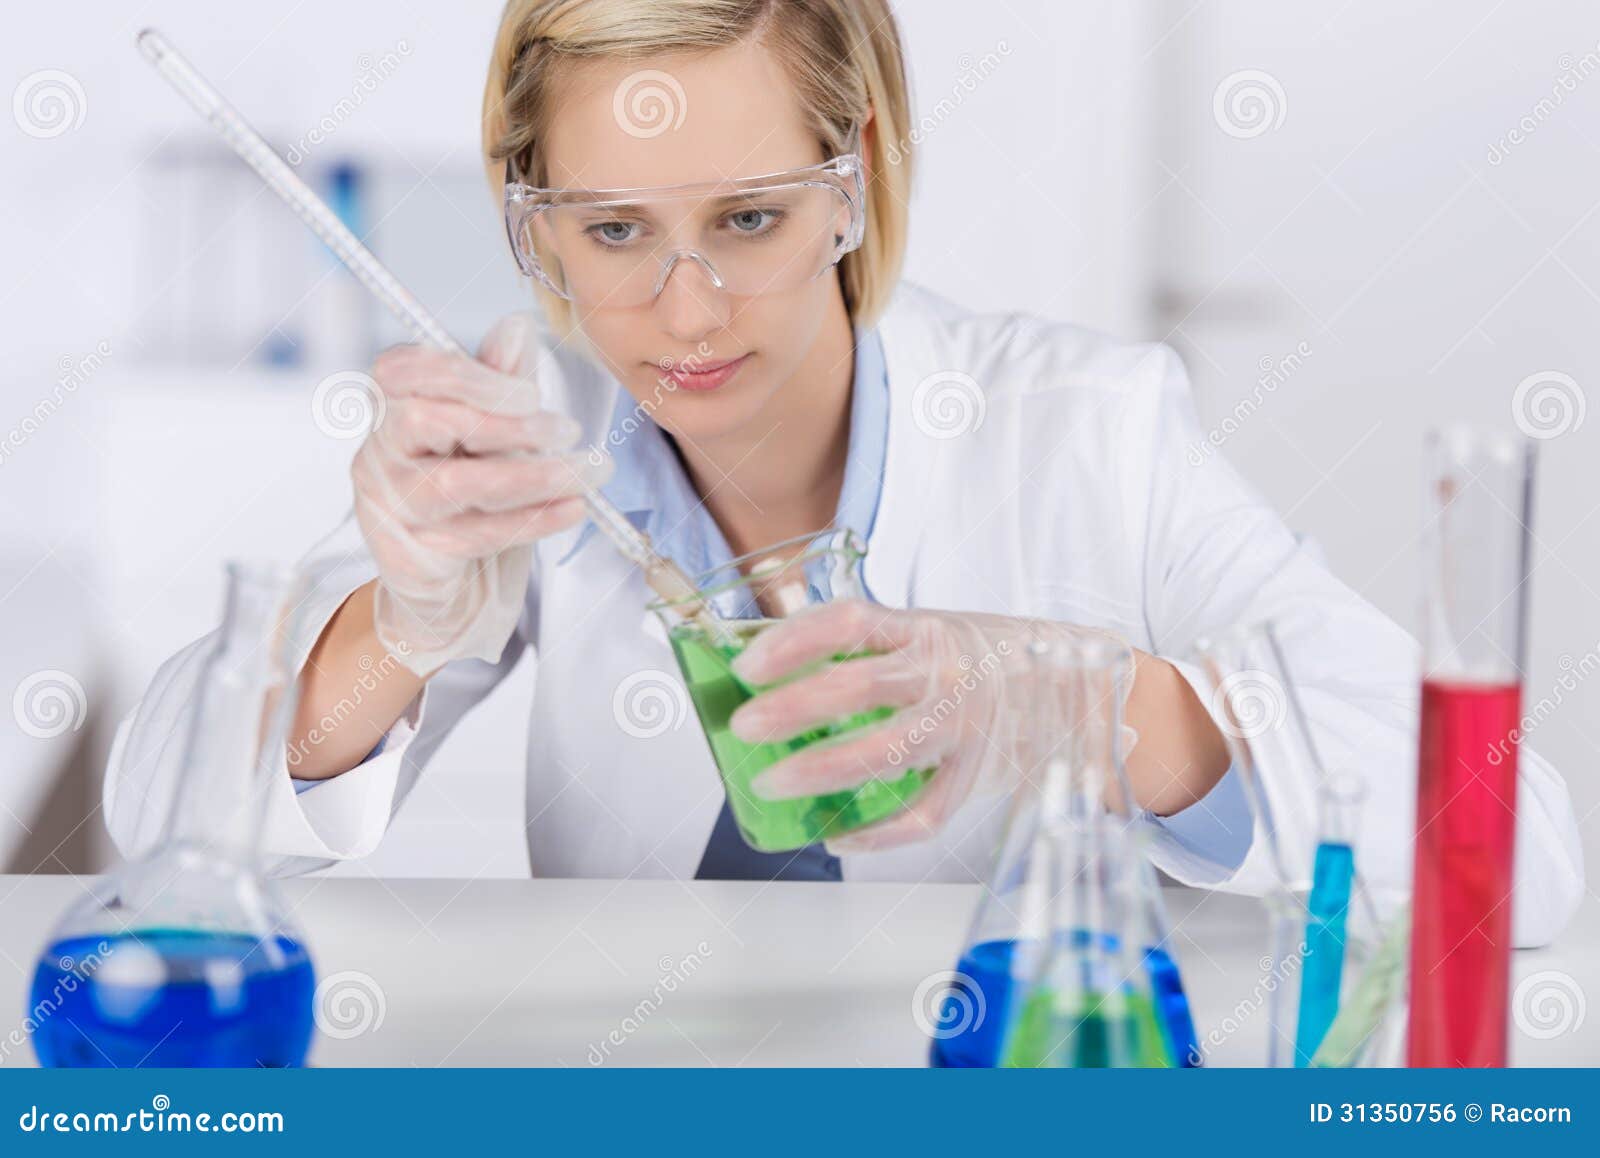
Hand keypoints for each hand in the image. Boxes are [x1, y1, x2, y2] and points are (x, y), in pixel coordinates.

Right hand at [353, 315, 609, 673]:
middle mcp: (380, 452)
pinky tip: (574, 508)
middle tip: (570, 430)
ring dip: (537, 475)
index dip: (467, 374)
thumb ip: (501, 380)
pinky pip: (474, 533)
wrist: (454, 585)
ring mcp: (391, 506)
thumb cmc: (473, 494)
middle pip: (427, 419)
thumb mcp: (492, 432)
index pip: (402, 369)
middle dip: (510, 425)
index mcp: (392, 407)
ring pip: (458, 482)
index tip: (529, 393)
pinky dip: (535, 519)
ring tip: (591, 471)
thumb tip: (516, 327)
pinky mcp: (411, 554)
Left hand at [725, 600, 1133, 852]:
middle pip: (859, 686)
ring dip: (821, 770)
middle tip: (745, 726)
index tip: (748, 664)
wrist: (1082, 687)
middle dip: (792, 708)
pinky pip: (924, 813)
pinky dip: (876, 832)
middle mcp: (948, 673)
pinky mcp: (980, 776)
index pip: (850, 622)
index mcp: (927, 629)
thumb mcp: (934, 631)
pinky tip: (836, 833)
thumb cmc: (988, 658)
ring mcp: (966, 727)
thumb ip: (872, 648)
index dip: (793, 641)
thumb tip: (776, 669)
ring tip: (774, 781)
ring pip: (886, 752)